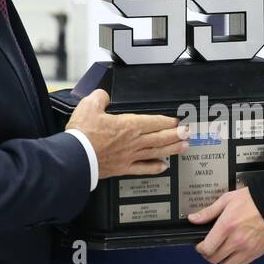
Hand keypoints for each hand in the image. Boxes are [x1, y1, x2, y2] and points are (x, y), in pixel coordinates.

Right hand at [65, 89, 187, 177]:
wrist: (75, 157)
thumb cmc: (82, 134)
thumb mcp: (89, 106)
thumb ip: (100, 98)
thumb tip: (103, 95)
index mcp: (129, 125)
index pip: (155, 122)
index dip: (168, 121)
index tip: (177, 121)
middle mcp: (133, 142)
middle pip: (161, 137)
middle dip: (176, 134)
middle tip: (188, 133)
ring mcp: (129, 156)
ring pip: (157, 152)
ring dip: (172, 149)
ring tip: (184, 147)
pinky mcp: (122, 168)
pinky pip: (143, 168)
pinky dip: (155, 168)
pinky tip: (163, 167)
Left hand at [190, 188, 263, 263]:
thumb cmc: (254, 200)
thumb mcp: (228, 199)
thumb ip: (209, 211)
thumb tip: (193, 218)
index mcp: (226, 226)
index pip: (206, 248)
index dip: (200, 248)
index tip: (201, 244)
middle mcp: (236, 241)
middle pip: (214, 259)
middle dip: (209, 254)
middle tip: (210, 247)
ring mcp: (247, 249)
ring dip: (222, 260)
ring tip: (224, 250)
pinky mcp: (256, 253)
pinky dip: (235, 260)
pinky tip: (236, 250)